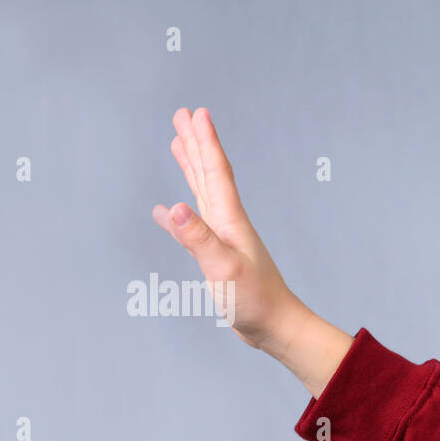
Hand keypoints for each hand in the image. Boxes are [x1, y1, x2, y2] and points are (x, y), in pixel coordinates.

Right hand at [152, 107, 299, 350]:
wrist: (275, 328)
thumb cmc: (255, 301)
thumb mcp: (223, 269)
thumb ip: (198, 239)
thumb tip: (172, 208)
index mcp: (230, 221)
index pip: (216, 173)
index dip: (205, 141)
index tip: (195, 112)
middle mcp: (228, 224)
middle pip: (209, 174)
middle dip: (195, 143)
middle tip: (182, 114)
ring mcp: (223, 239)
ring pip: (202, 193)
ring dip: (190, 168)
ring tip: (177, 144)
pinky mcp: (218, 257)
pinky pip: (193, 227)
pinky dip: (178, 217)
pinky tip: (165, 211)